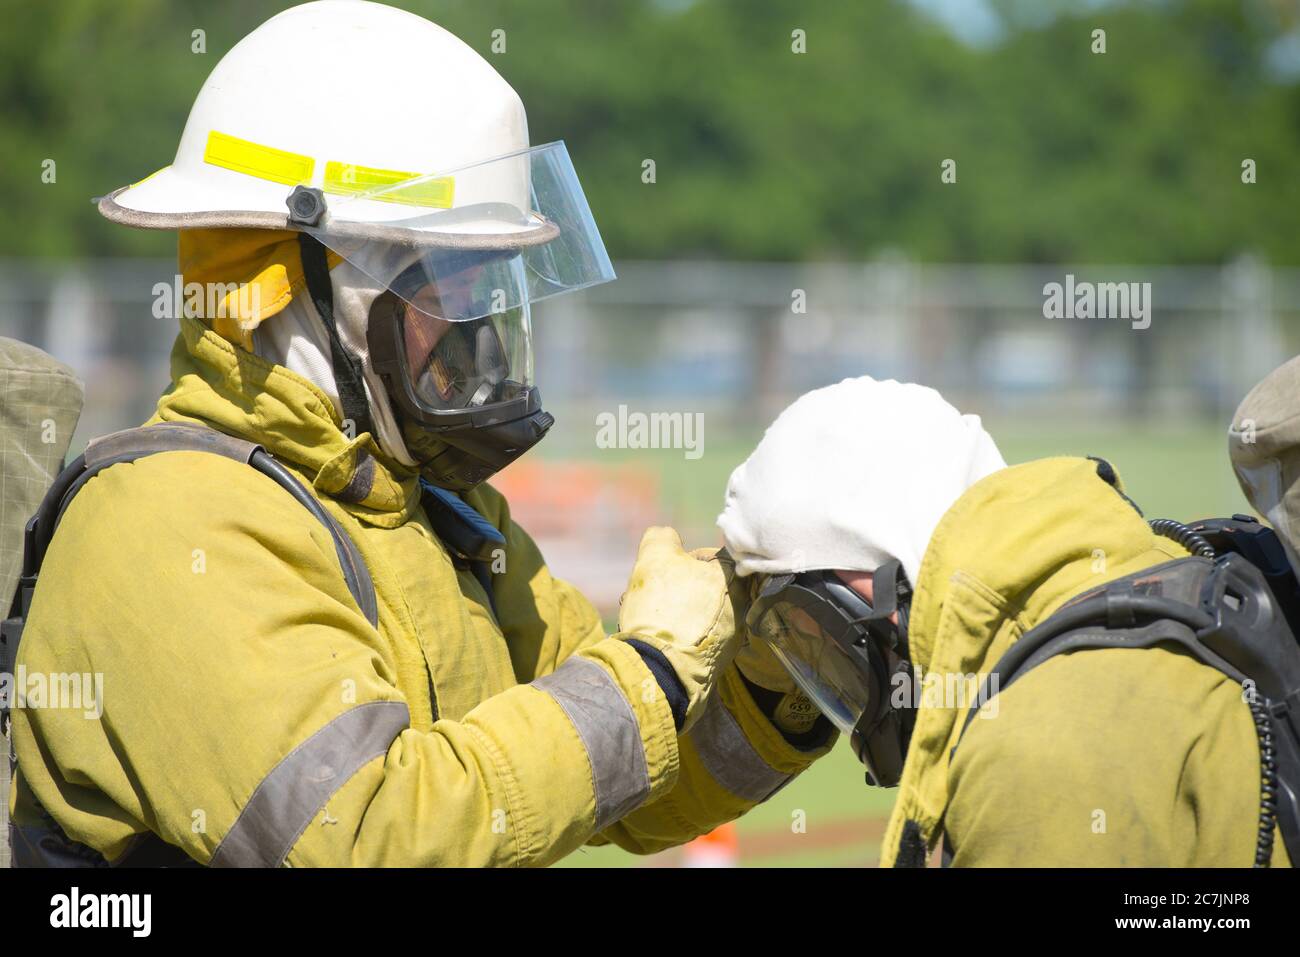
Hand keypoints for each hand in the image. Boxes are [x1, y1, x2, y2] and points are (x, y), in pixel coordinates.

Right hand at [618, 528, 747, 730]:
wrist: (660, 669)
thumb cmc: (662, 607)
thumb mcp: (655, 556)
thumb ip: (663, 538)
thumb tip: (668, 538)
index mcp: (734, 579)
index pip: (714, 555)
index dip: (685, 557)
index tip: (668, 568)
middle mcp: (741, 608)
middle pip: (704, 587)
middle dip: (675, 587)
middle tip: (652, 594)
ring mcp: (732, 638)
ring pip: (697, 613)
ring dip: (673, 611)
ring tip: (647, 617)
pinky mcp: (718, 663)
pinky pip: (696, 639)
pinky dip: (678, 635)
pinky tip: (657, 639)